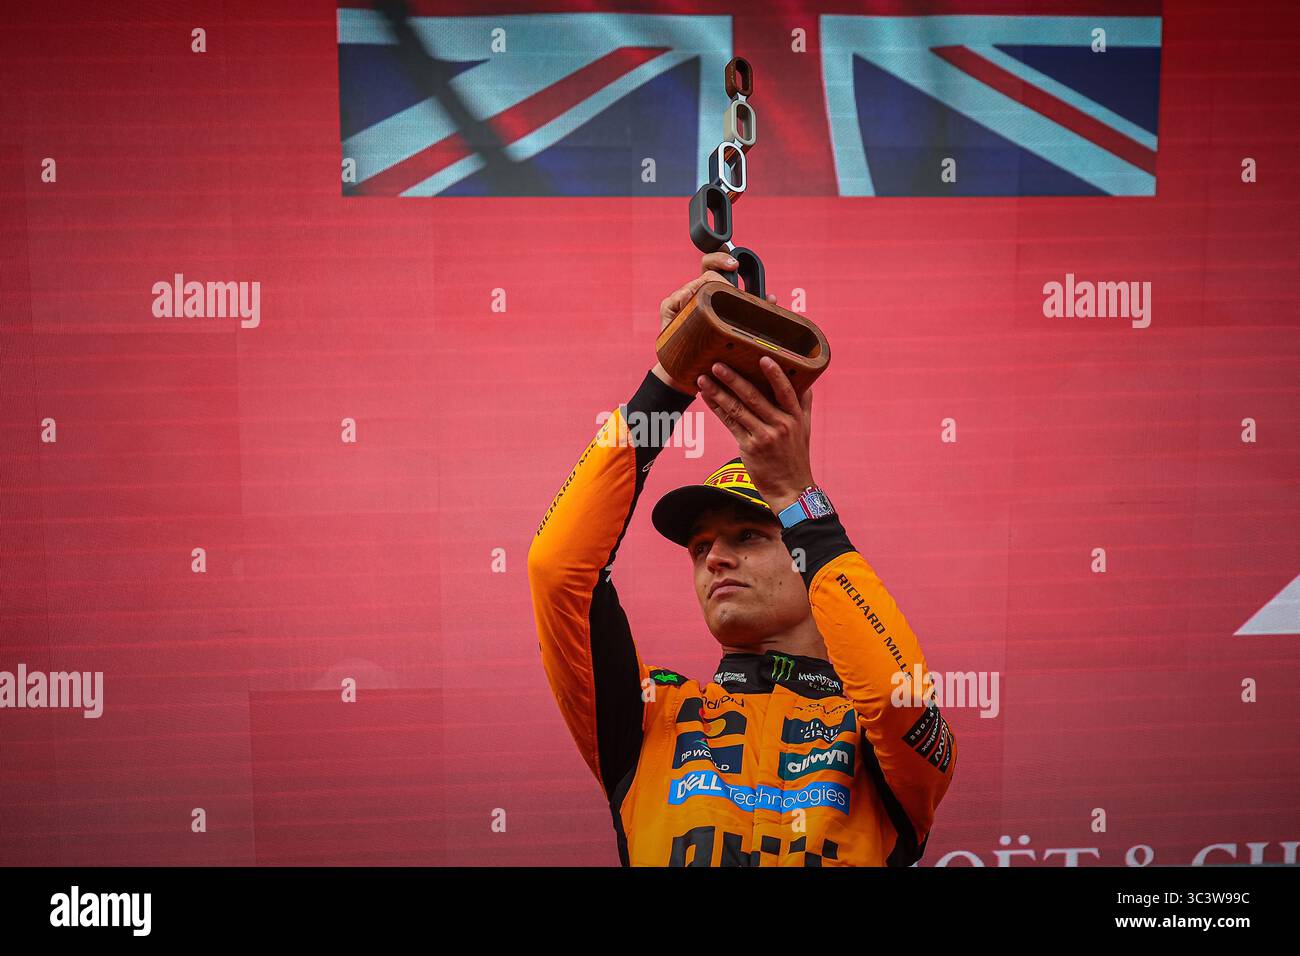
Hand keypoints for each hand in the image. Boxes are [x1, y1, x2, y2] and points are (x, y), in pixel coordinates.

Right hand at [652, 252, 778, 394]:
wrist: (690, 373)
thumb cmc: (713, 350)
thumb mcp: (734, 328)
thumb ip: (750, 311)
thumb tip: (771, 298)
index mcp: (711, 291)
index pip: (716, 265)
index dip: (724, 258)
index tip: (736, 264)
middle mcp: (696, 290)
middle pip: (705, 266)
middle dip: (718, 264)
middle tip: (732, 273)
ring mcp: (681, 297)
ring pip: (694, 284)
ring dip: (706, 290)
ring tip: (717, 303)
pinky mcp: (668, 307)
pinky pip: (678, 298)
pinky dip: (687, 301)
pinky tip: (694, 310)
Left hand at [696, 355, 814, 512]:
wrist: (791, 489)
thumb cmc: (796, 456)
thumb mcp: (806, 429)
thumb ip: (804, 404)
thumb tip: (805, 380)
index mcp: (795, 417)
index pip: (785, 391)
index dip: (775, 374)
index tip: (762, 357)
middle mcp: (781, 425)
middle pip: (754, 397)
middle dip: (733, 379)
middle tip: (717, 364)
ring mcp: (764, 437)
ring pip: (738, 409)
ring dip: (718, 392)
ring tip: (702, 379)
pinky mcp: (749, 447)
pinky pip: (730, 424)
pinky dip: (717, 409)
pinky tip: (706, 397)